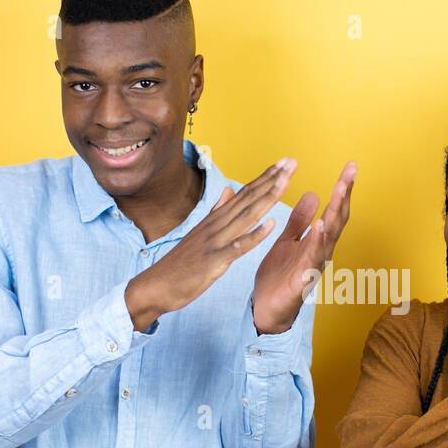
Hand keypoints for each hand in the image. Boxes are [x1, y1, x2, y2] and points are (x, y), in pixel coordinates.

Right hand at [123, 158, 294, 329]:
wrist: (156, 286)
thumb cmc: (180, 263)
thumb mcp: (200, 232)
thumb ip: (216, 211)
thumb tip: (229, 190)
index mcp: (216, 219)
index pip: (245, 193)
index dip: (265, 177)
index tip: (284, 162)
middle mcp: (216, 225)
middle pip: (248, 199)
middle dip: (271, 180)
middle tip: (291, 162)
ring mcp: (215, 241)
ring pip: (245, 216)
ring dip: (266, 198)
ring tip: (285, 181)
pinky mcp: (213, 260)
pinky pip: (237, 247)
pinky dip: (254, 235)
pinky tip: (270, 225)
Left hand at [251, 159, 356, 333]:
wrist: (266, 308)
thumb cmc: (279, 277)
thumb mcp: (287, 241)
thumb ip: (300, 221)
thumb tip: (312, 194)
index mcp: (317, 241)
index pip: (334, 210)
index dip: (343, 189)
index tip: (350, 167)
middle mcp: (321, 250)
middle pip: (337, 218)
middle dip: (345, 194)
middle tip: (351, 171)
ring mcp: (315, 264)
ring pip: (330, 235)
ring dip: (335, 212)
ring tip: (340, 190)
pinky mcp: (304, 278)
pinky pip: (313, 257)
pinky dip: (318, 240)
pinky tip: (321, 224)